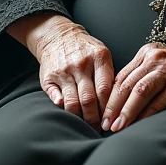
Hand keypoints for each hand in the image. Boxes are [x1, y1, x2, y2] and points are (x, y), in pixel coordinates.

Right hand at [7, 13, 114, 128]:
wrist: (58, 35)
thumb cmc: (86, 50)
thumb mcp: (103, 55)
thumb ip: (110, 76)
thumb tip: (116, 101)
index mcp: (99, 58)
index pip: (105, 89)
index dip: (108, 108)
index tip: (111, 119)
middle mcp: (81, 64)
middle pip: (89, 99)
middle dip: (95, 118)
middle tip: (99, 128)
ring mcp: (64, 70)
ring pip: (72, 101)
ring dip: (80, 117)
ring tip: (86, 125)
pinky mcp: (49, 77)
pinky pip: (55, 96)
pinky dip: (62, 107)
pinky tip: (68, 115)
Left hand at [101, 37, 165, 130]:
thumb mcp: (160, 62)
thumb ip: (142, 74)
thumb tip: (119, 99)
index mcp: (146, 53)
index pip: (121, 76)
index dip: (108, 97)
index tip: (101, 112)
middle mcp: (154, 59)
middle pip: (126, 84)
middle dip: (112, 106)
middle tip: (104, 123)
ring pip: (139, 92)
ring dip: (126, 111)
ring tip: (117, 126)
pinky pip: (159, 101)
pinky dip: (147, 114)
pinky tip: (139, 125)